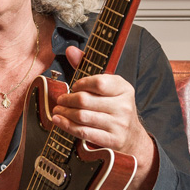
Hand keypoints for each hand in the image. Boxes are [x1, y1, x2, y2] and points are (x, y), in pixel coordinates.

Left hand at [52, 46, 153, 165]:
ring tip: (58, 109)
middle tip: (60, 99)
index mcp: (124, 88)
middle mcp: (124, 106)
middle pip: (85, 100)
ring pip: (82, 116)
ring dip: (64, 112)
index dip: (81, 84)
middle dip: (67, 99)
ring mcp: (118, 124)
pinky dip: (67, 126)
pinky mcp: (112, 140)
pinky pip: (84, 132)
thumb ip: (87, 66)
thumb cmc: (114, 107)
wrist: (131, 136)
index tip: (74, 87)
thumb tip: (70, 50)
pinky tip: (59, 121)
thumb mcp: (108, 86)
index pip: (98, 82)